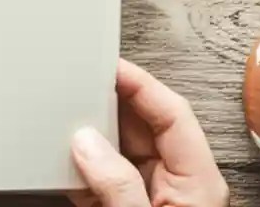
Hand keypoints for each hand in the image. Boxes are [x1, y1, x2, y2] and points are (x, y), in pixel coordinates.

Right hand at [69, 59, 228, 206]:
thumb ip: (119, 185)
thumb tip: (87, 142)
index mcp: (197, 183)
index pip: (173, 115)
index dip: (141, 84)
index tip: (109, 66)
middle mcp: (176, 185)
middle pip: (143, 127)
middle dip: (109, 106)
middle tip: (78, 89)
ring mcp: (150, 198)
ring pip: (119, 151)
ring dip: (90, 140)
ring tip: (64, 124)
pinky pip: (102, 179)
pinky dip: (79, 170)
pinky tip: (61, 163)